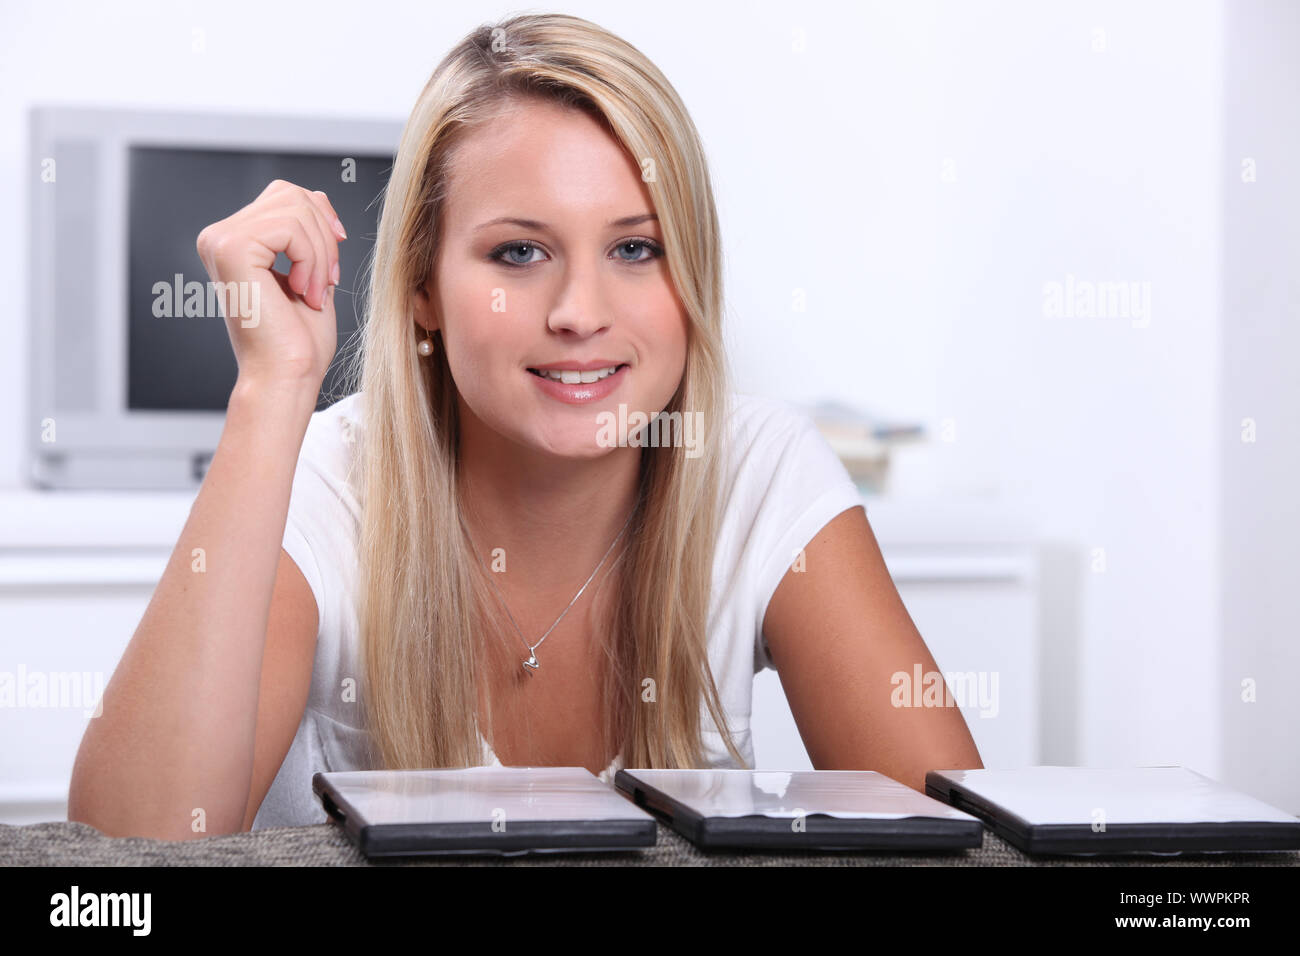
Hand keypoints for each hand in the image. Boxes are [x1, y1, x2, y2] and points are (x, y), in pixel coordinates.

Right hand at [195, 179, 346, 389]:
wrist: (286, 377)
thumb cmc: (299, 341)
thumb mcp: (310, 273)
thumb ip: (307, 234)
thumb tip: (318, 198)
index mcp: (233, 240)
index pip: (286, 196)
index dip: (321, 221)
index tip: (334, 267)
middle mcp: (218, 235)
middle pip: (292, 195)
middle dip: (324, 237)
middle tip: (328, 283)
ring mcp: (220, 239)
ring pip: (296, 208)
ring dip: (321, 254)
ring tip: (315, 293)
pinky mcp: (231, 248)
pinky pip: (290, 227)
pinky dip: (312, 260)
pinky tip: (305, 293)